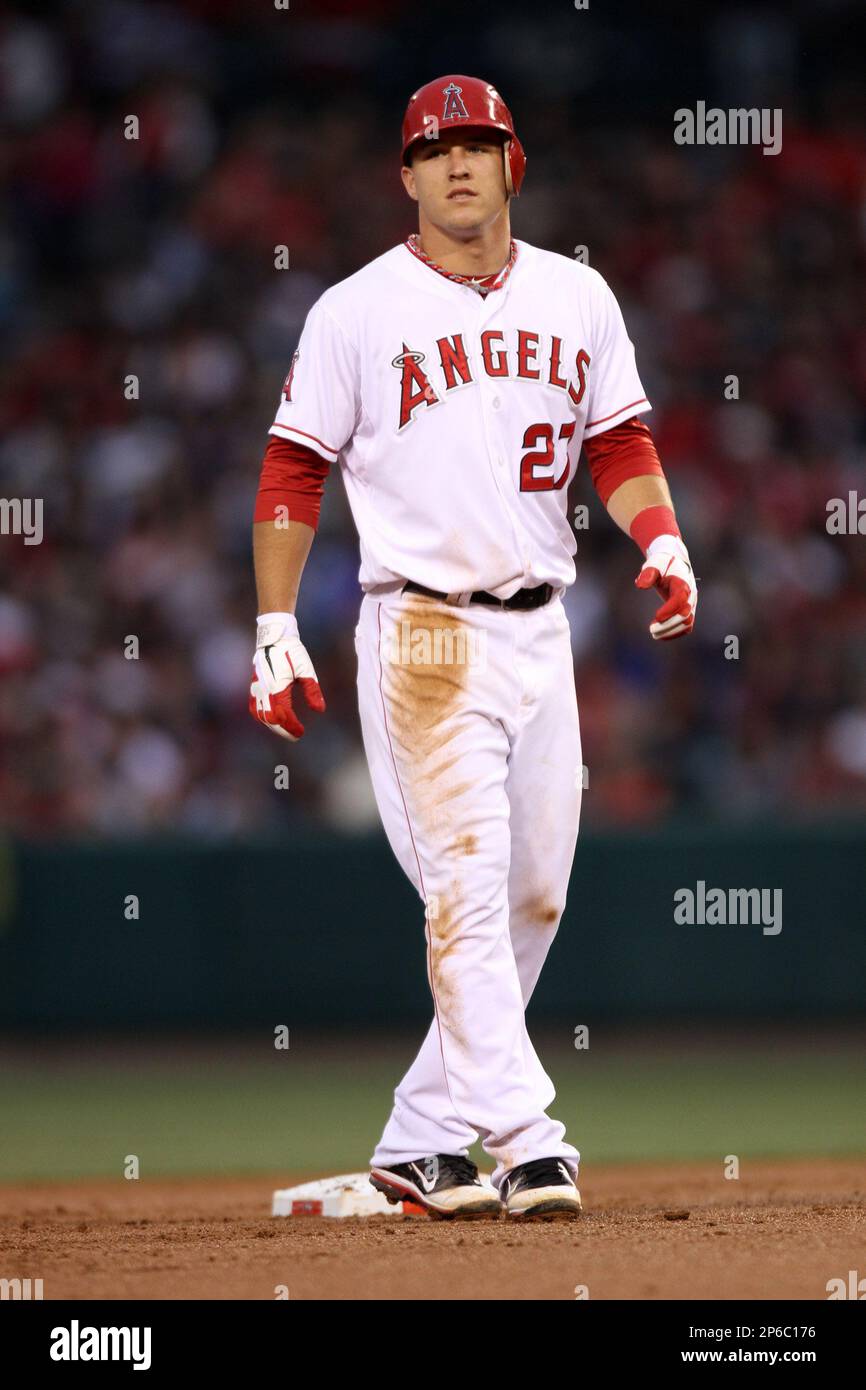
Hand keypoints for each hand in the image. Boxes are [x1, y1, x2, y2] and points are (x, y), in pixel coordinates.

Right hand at [248, 612, 325, 739]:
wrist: (274, 637)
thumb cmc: (291, 652)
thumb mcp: (306, 670)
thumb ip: (312, 690)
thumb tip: (319, 709)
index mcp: (277, 687)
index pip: (283, 715)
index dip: (292, 727)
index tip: (301, 732)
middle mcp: (264, 690)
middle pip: (271, 719)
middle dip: (283, 730)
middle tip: (295, 736)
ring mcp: (256, 688)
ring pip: (260, 715)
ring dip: (272, 725)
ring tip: (285, 729)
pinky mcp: (254, 685)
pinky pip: (253, 707)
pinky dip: (261, 717)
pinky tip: (270, 720)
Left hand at [634, 535, 696, 640]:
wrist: (673, 562)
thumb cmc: (661, 563)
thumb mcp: (653, 564)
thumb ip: (647, 573)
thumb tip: (640, 585)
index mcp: (683, 583)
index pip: (680, 599)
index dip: (670, 609)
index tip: (656, 616)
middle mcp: (691, 595)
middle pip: (685, 614)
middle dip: (668, 624)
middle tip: (651, 629)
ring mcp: (691, 604)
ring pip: (687, 623)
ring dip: (671, 631)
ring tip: (653, 633)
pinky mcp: (688, 610)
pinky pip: (687, 626)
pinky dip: (675, 632)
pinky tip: (660, 634)